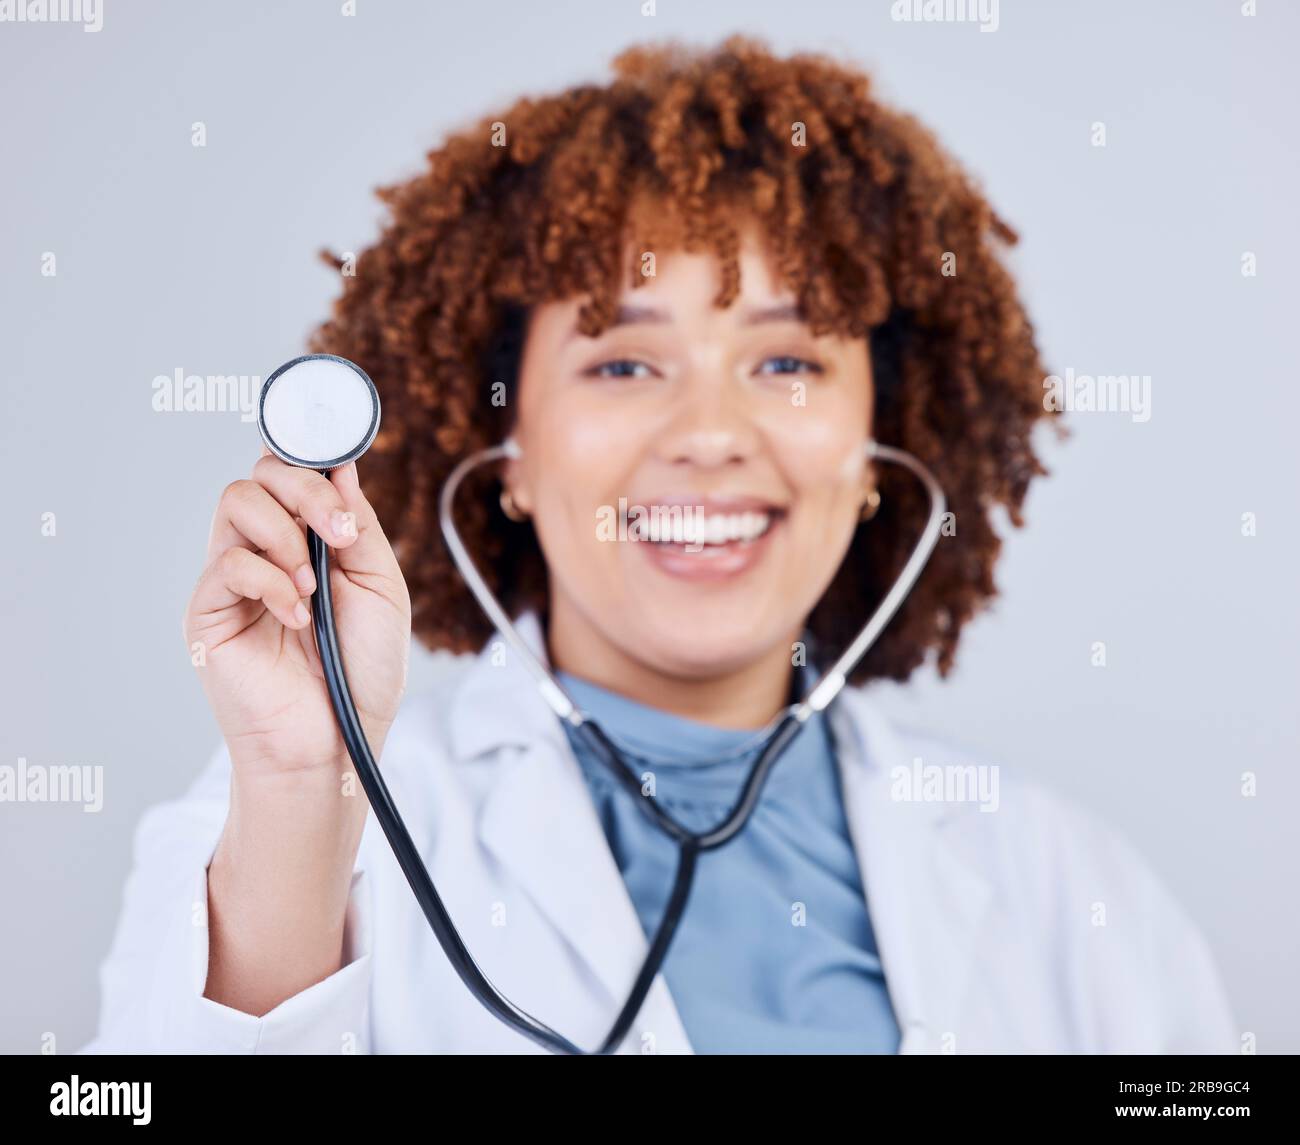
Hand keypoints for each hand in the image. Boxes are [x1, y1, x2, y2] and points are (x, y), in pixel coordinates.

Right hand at [185, 453, 410, 782]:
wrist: (338, 739)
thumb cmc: (362, 670)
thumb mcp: (381, 588)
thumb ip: (360, 527)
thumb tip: (343, 468)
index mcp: (309, 540)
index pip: (292, 473)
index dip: (312, 459)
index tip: (342, 473)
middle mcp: (267, 550)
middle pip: (261, 474)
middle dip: (306, 491)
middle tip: (339, 535)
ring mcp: (234, 578)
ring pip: (237, 501)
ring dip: (286, 534)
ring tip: (313, 585)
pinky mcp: (210, 610)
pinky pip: (229, 563)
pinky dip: (271, 582)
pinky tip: (297, 617)